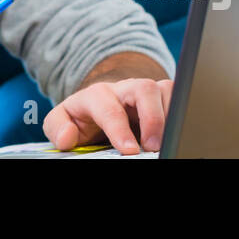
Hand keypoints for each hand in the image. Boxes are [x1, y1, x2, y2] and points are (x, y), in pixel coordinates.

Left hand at [43, 78, 174, 153]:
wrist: (98, 109)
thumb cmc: (82, 118)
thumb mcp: (63, 121)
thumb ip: (57, 127)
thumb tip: (66, 138)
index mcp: (96, 95)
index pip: (108, 107)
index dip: (119, 128)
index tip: (129, 150)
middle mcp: (124, 89)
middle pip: (143, 88)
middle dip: (152, 118)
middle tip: (152, 147)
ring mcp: (146, 92)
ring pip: (166, 89)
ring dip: (170, 115)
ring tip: (167, 142)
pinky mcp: (162, 98)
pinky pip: (179, 97)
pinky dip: (181, 113)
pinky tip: (176, 132)